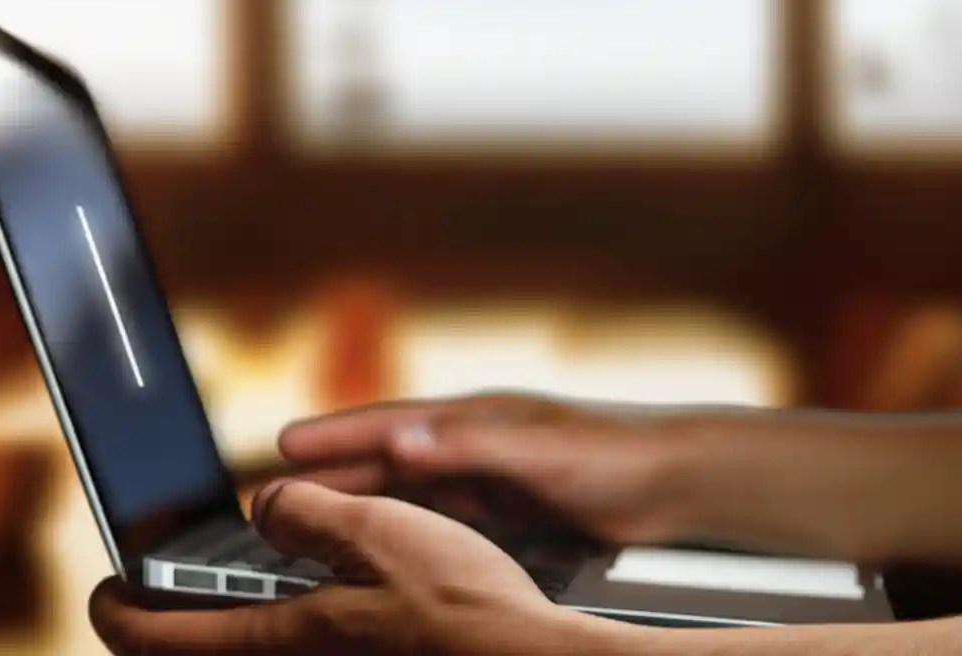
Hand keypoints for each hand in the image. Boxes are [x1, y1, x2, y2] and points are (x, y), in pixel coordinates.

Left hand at [89, 481, 628, 654]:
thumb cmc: (462, 611)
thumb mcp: (377, 532)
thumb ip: (308, 515)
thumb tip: (266, 508)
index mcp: (280, 639)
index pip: (156, 639)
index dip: (117, 610)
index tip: (106, 589)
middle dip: (166, 625)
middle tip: (162, 585)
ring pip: (248, 654)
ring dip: (222, 625)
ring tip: (234, 578)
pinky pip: (294, 654)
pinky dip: (275, 629)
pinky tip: (313, 595)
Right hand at [279, 394, 694, 545]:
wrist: (682, 483)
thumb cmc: (616, 455)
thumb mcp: (535, 449)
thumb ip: (467, 444)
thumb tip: (398, 438)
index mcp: (474, 420)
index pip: (387, 424)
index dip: (334, 435)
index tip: (283, 443)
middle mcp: (476, 442)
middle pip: (389, 461)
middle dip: (335, 473)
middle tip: (279, 490)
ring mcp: (494, 475)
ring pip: (412, 492)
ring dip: (367, 503)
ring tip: (321, 520)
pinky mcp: (516, 508)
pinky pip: (446, 517)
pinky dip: (410, 526)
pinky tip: (395, 542)